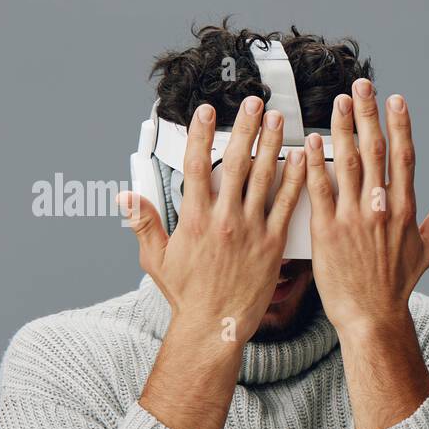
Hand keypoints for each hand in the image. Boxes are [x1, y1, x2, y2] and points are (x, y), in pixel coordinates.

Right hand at [119, 97, 306, 348]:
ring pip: (263, 177)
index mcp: (195, 218)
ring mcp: (251, 230)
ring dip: (271, 144)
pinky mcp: (273, 244)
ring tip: (277, 120)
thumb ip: (144, 223)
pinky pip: (286, 205)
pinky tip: (302, 159)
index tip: (207, 111)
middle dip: (244, 128)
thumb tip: (126, 197)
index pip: (198, 165)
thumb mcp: (156, 259)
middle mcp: (224, 219)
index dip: (202, 134)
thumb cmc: (186, 295)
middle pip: (236, 162)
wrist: (214, 326)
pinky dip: (295, 180)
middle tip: (253, 102)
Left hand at [301, 79, 428, 336]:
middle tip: (361, 86)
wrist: (372, 317)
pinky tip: (311, 142)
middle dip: (368, 115)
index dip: (399, 125)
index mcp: (405, 210)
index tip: (395, 99)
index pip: (403, 157)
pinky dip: (315, 164)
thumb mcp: (428, 249)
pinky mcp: (327, 232)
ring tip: (337, 103)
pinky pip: (320, 191)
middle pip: (375, 151)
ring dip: (342, 129)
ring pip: (347, 164)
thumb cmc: (397, 285)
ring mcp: (353, 219)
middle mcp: (380, 209)